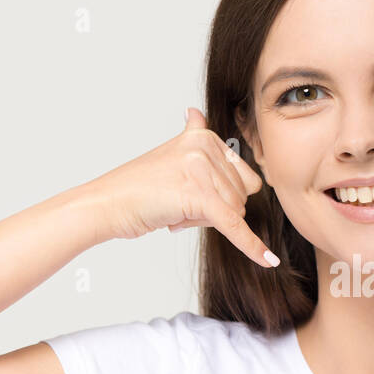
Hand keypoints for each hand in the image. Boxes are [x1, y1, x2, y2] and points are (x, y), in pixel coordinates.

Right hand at [88, 107, 277, 266]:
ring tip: (175, 210)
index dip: (221, 195)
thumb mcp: (169, 154)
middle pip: (241, 195)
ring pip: (235, 211)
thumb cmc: (137, 187)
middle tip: (179, 204)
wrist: (106, 205)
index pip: (243, 176)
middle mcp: (206, 148)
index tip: (192, 194)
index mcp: (204, 137)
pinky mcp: (201, 198)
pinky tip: (267, 260)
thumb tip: (196, 113)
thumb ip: (191, 135)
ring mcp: (203, 171)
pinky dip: (251, 246)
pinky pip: (234, 226)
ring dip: (207, 221)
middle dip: (215, 209)